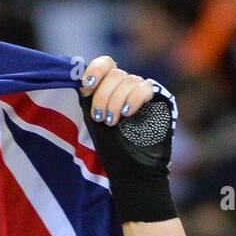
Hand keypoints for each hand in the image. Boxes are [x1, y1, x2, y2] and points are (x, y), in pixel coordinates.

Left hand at [77, 56, 176, 223]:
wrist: (132, 172)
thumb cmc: (112, 149)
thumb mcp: (93, 119)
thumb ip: (88, 97)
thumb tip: (75, 75)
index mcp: (111, 88)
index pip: (106, 64)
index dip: (96, 70)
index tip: (87, 86)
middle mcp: (128, 87)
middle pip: (115, 73)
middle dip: (103, 95)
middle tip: (99, 118)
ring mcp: (144, 93)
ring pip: (129, 80)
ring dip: (115, 101)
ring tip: (111, 123)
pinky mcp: (160, 101)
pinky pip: (145, 88)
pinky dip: (133, 100)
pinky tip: (127, 115)